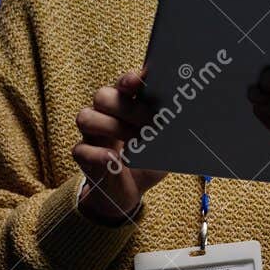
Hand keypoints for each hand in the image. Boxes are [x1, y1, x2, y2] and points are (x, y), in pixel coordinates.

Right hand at [71, 65, 168, 224]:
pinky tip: (115, 159)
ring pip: (86, 117)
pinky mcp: (83, 155)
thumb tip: (189, 121)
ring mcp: (91, 134)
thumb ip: (173, 131)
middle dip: (128, 107)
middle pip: (103, 95)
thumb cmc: (149, 160)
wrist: (130, 190)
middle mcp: (106, 114)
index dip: (130, 79)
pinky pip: (81, 149)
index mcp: (127, 104)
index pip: (124, 84)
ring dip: (112, 127)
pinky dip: (99, 154)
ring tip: (136, 141)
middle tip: (152, 122)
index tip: (141, 79)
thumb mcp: (167, 146)